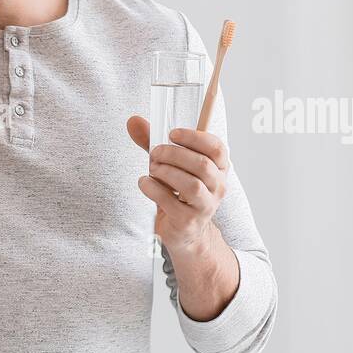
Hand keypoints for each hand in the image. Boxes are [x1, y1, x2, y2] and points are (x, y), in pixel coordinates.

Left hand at [127, 116, 227, 254]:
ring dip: (165, 172)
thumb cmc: (177, 193)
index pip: (216, 148)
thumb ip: (154, 143)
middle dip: (173, 154)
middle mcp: (218, 187)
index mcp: (218, 169)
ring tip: (152, 170)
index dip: (194, 137)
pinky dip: (153, 188)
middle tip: (155, 153)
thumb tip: (133, 121)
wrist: (183, 231)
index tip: (172, 134)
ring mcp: (205, 206)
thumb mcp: (169, 166)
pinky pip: (170, 201)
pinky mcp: (188, 221)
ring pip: (191, 184)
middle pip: (202, 164)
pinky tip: (146, 184)